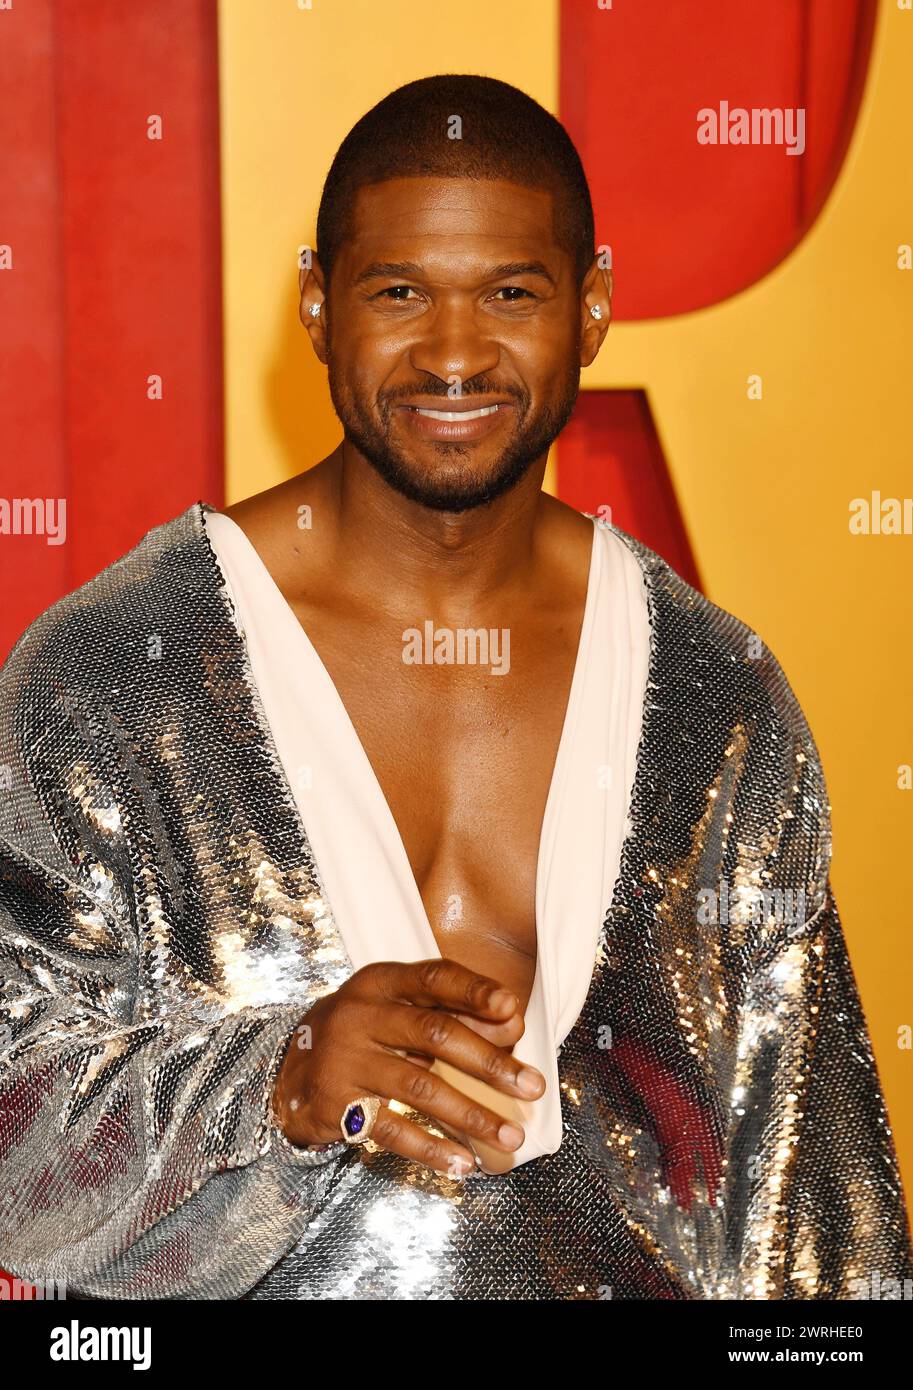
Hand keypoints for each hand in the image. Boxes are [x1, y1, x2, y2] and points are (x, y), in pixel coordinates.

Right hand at [272, 959, 545, 1177]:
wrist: (289, 1069)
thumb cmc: (364, 1033)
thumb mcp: (397, 1011)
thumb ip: (450, 1013)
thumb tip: (513, 1029)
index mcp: (381, 982)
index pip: (434, 977)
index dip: (475, 991)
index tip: (514, 1010)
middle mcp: (361, 1014)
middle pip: (434, 1033)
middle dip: (490, 1063)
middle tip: (533, 1087)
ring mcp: (346, 1059)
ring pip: (420, 1087)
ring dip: (471, 1115)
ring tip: (511, 1136)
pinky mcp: (337, 1104)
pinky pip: (392, 1129)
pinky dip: (431, 1149)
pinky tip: (463, 1163)